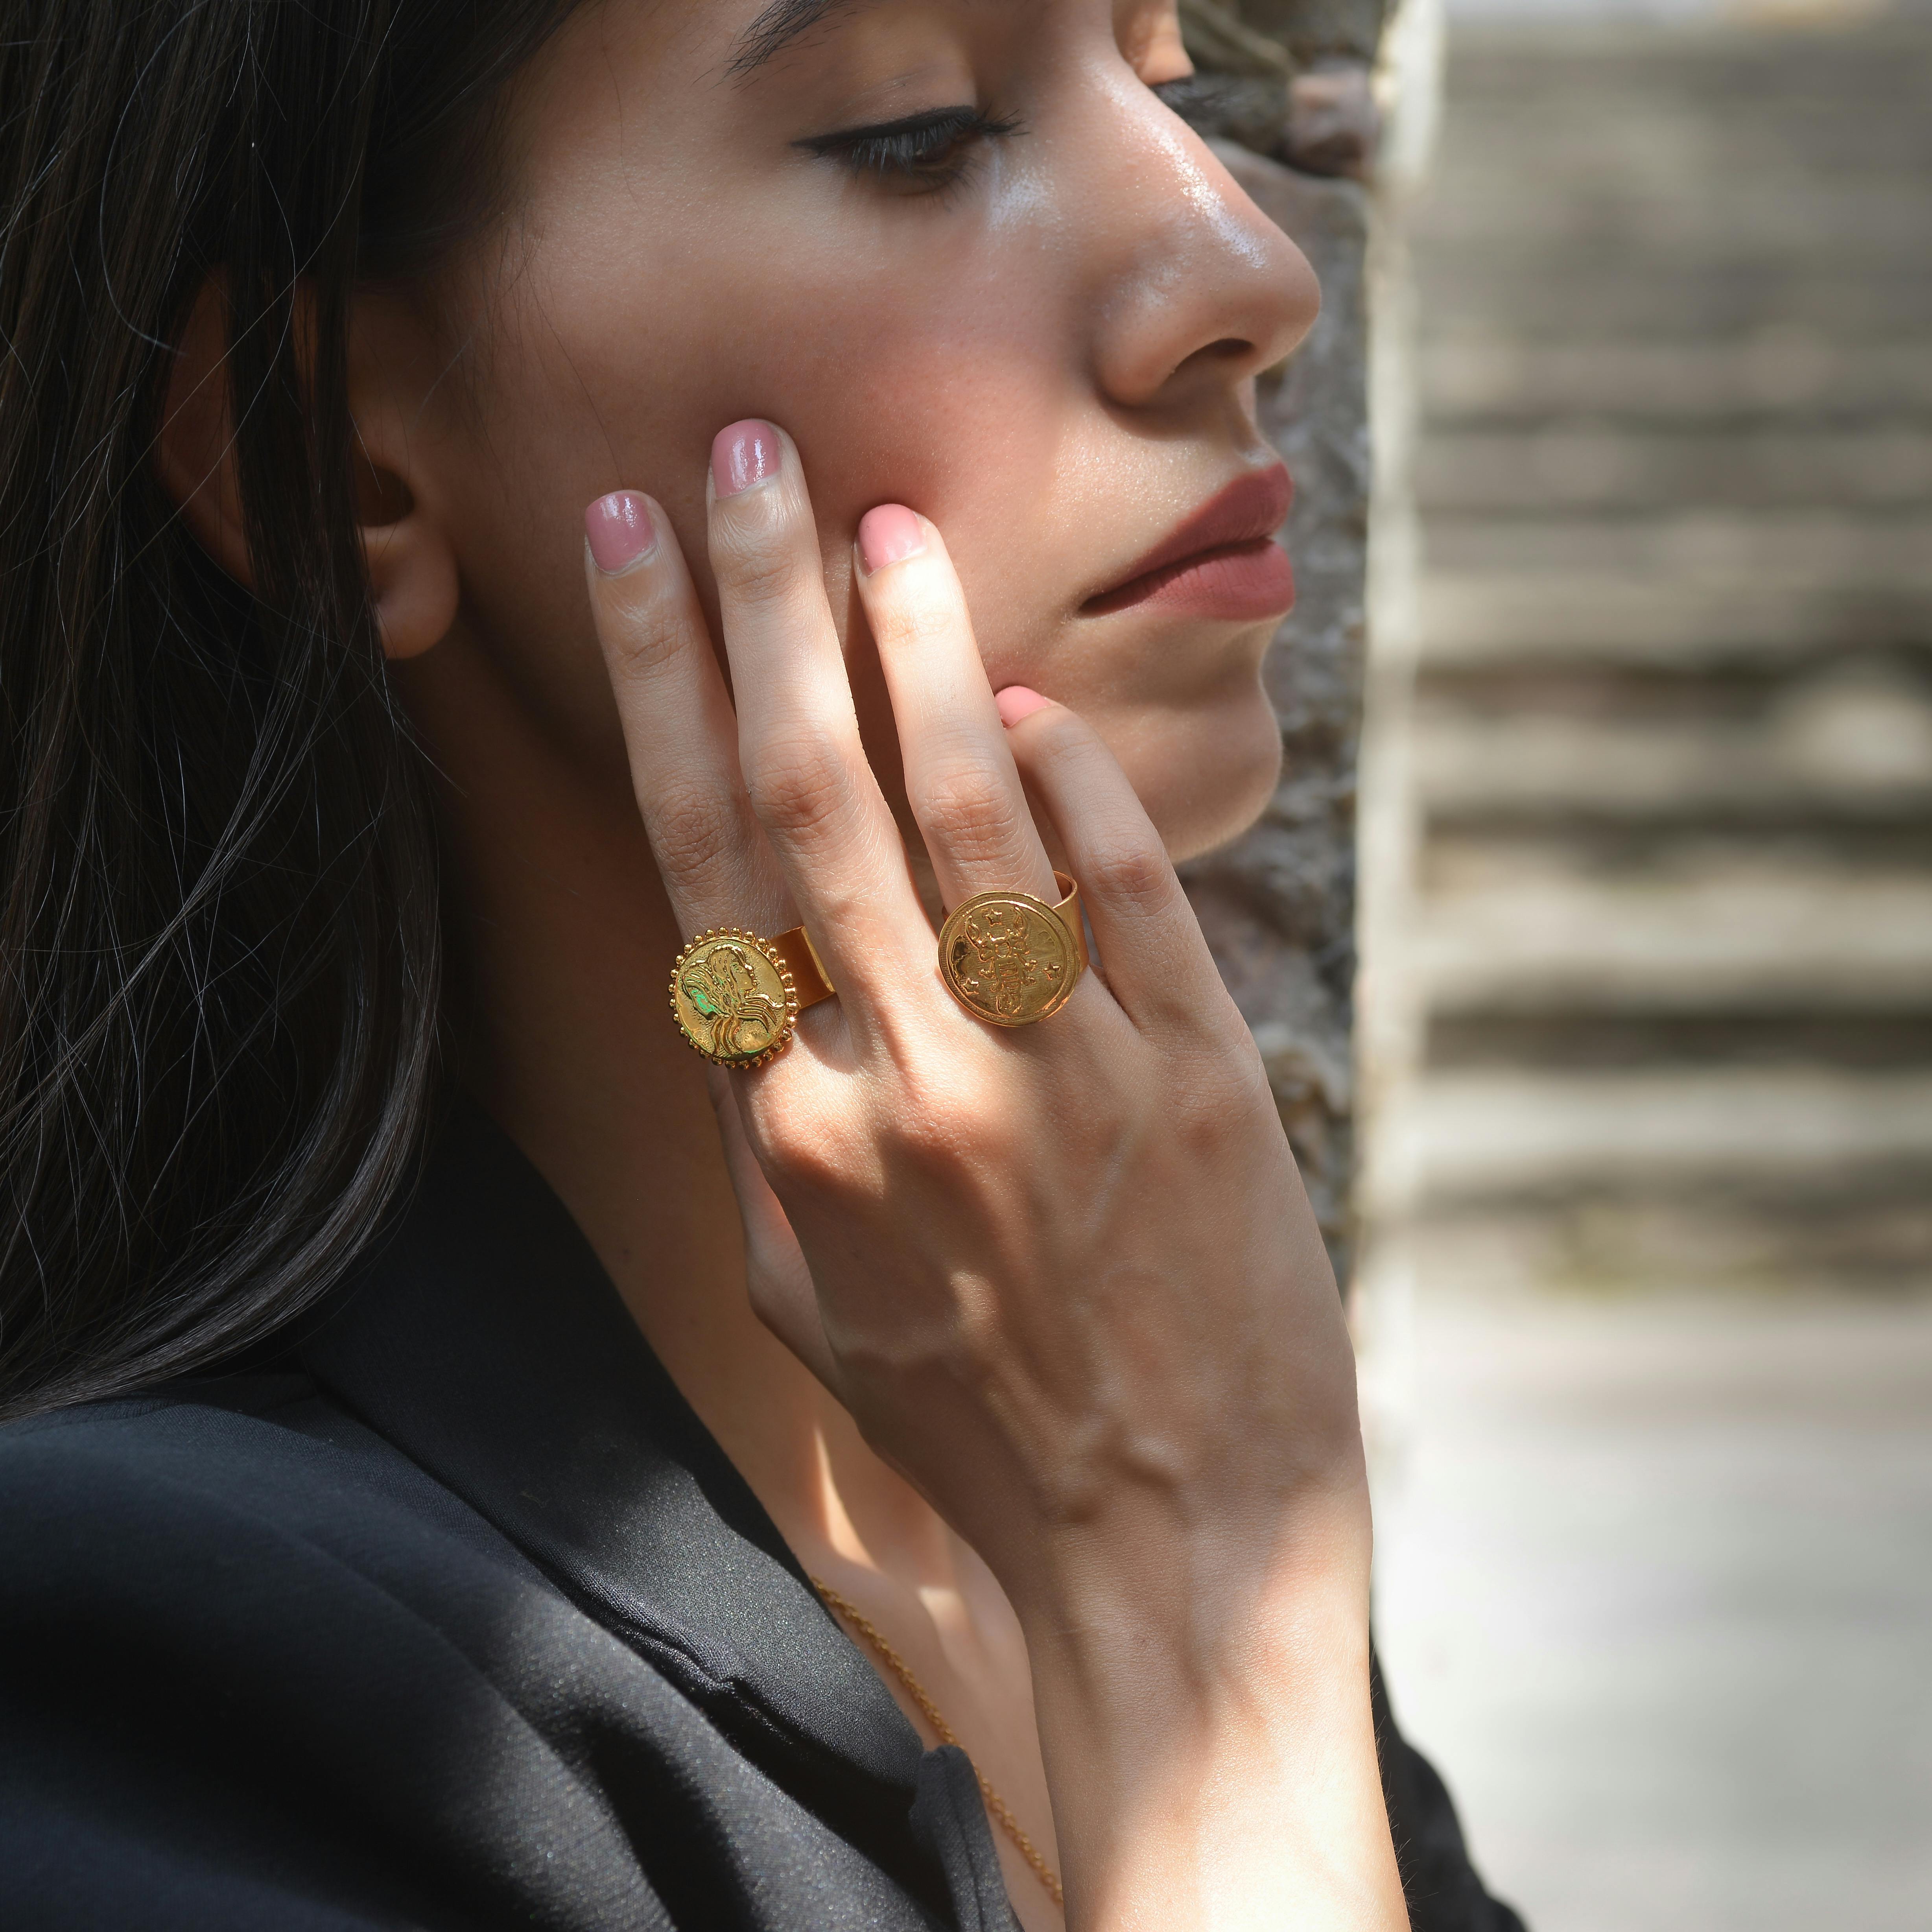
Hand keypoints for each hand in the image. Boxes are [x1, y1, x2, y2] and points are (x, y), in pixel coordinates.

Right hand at [583, 421, 1402, 1929]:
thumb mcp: (811, 1290)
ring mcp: (1057, 1072)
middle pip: (812, 794)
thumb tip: (759, 956)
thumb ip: (777, 1117)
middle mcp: (908, 1079)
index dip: (665, 682)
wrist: (1161, 1545)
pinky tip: (1036, 706)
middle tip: (745, 457)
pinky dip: (1076, 786)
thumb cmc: (969, 1416)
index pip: (703, 854)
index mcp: (793, 1130)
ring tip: (888, 531)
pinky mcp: (1194, 1078)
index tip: (642, 550)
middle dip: (766, 607)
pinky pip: (1124, 891)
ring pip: (971, 810)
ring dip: (922, 653)